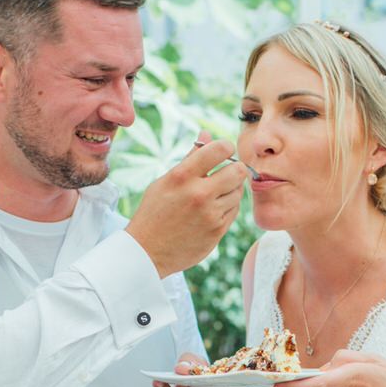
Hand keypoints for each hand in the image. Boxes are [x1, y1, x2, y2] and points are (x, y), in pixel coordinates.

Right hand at [126, 131, 247, 278]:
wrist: (147, 252)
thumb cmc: (154, 212)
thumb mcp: (165, 181)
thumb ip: (190, 158)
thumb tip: (206, 134)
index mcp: (182, 176)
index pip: (219, 149)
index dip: (226, 147)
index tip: (224, 151)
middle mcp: (198, 194)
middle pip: (238, 171)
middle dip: (235, 169)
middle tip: (227, 173)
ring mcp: (210, 214)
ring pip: (238, 192)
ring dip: (231, 190)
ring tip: (214, 195)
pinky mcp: (217, 231)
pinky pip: (234, 211)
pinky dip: (227, 207)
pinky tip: (212, 210)